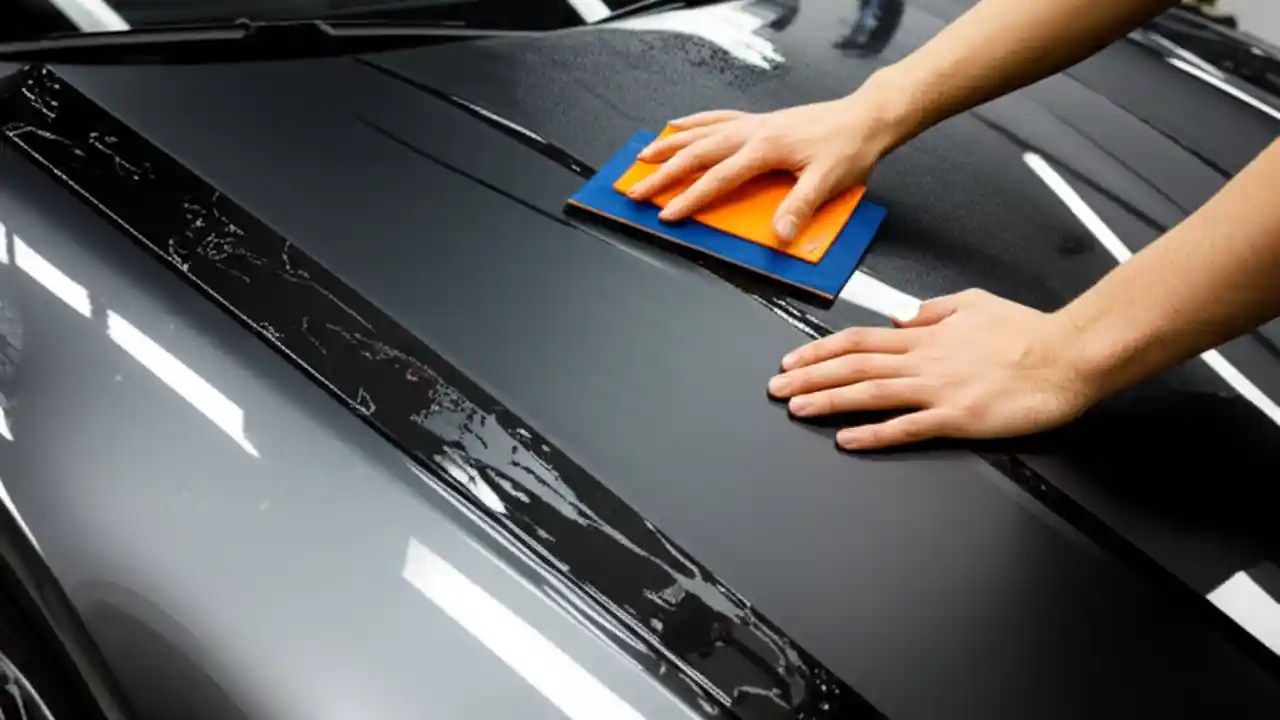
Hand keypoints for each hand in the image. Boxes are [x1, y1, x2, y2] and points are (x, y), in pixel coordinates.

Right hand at [627, 82, 903, 239]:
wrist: (866, 117)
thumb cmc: (850, 147)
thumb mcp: (829, 181)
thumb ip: (800, 207)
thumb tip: (779, 235)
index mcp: (765, 149)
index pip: (718, 177)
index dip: (690, 198)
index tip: (666, 213)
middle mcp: (753, 132)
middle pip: (697, 153)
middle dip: (663, 173)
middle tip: (635, 189)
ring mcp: (754, 124)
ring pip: (701, 132)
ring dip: (670, 145)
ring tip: (642, 156)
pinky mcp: (760, 121)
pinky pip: (717, 118)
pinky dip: (694, 122)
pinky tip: (678, 125)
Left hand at [766, 289, 1099, 449]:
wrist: (1067, 356)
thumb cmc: (1027, 331)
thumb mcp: (972, 303)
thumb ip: (930, 311)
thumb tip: (897, 315)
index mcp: (926, 335)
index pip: (859, 339)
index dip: (819, 350)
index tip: (791, 360)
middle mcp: (924, 360)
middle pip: (853, 366)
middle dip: (808, 377)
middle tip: (776, 389)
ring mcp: (938, 389)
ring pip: (870, 393)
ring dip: (828, 402)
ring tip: (796, 409)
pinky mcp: (957, 417)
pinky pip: (906, 427)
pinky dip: (873, 432)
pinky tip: (847, 438)